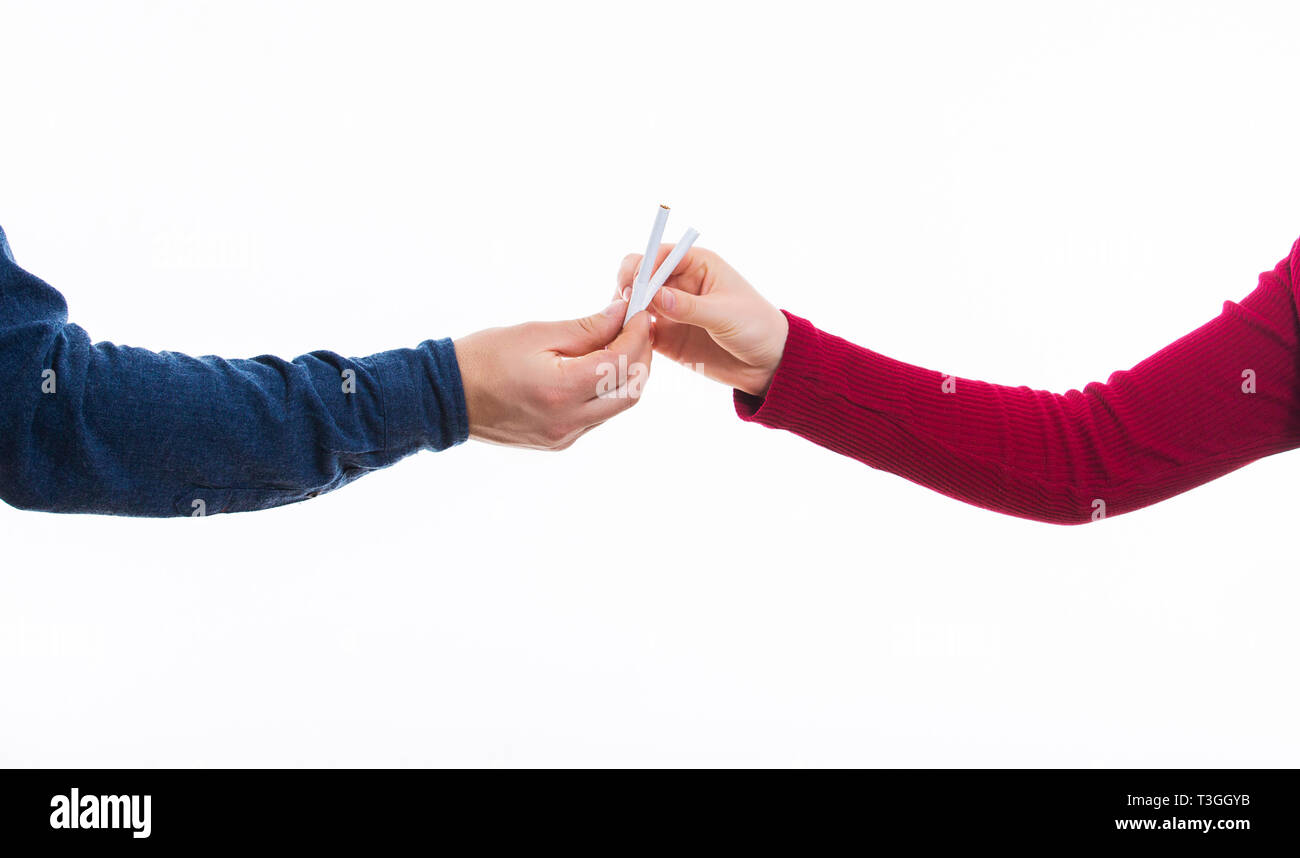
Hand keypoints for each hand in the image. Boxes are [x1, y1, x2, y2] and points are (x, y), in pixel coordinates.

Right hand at [453, 297, 651, 449]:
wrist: (446, 398)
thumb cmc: (484, 358)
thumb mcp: (536, 333)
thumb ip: (586, 328)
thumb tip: (621, 315)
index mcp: (562, 390)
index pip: (621, 363)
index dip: (638, 334)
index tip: (640, 312)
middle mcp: (569, 421)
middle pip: (631, 392)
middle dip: (642, 356)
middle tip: (638, 327)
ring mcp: (565, 436)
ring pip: (617, 406)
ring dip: (626, 374)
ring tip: (618, 342)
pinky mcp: (559, 441)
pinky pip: (597, 416)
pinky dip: (605, 390)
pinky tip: (596, 366)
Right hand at [616, 247, 787, 396]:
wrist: (767, 363)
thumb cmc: (756, 327)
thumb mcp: (726, 314)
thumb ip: (689, 306)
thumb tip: (655, 296)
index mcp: (695, 265)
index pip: (658, 255)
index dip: (642, 268)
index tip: (634, 287)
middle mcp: (677, 283)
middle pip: (638, 276)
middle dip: (627, 289)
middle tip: (624, 308)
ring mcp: (668, 310)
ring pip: (632, 304)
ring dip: (624, 314)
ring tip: (625, 330)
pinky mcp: (665, 336)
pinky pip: (638, 332)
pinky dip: (630, 336)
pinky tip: (631, 346)